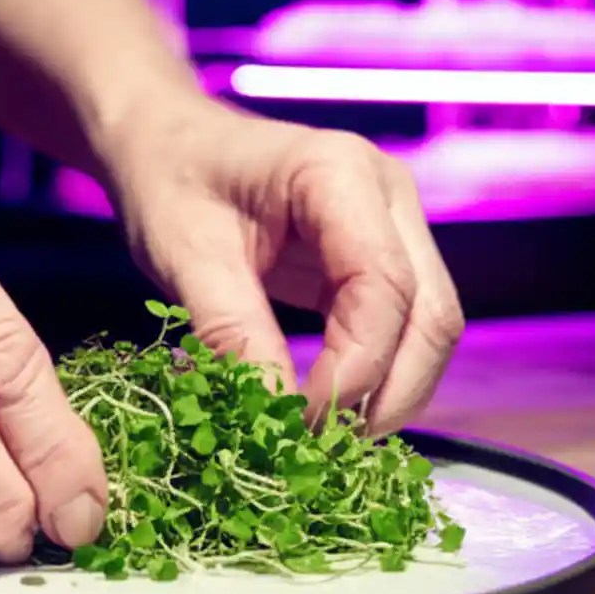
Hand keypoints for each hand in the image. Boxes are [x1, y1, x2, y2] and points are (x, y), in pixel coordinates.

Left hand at [106, 99, 463, 434]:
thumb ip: (233, 333)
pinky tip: (328, 411)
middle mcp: (387, 193)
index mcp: (340, 173)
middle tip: (325, 450)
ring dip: (388, 391)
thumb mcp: (185, 258)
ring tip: (325, 440)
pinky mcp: (378, 257)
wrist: (164, 143)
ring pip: (427, 327)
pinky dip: (373, 375)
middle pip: (430, 313)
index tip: (301, 422)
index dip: (356, 367)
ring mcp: (392, 225)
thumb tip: (277, 417)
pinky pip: (400, 327)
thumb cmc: (169, 182)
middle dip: (388, 392)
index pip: (385, 287)